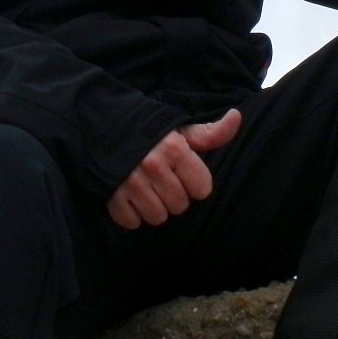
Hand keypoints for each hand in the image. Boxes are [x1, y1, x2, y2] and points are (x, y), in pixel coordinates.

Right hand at [106, 109, 242, 229]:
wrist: (100, 126)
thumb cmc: (148, 132)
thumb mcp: (179, 129)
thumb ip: (210, 132)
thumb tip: (237, 117)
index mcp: (175, 149)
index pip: (202, 190)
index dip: (194, 184)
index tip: (182, 174)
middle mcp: (153, 166)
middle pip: (180, 206)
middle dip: (173, 196)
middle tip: (161, 181)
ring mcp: (131, 183)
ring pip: (158, 217)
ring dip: (154, 208)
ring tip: (146, 190)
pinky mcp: (111, 196)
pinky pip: (132, 222)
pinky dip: (132, 214)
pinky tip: (129, 197)